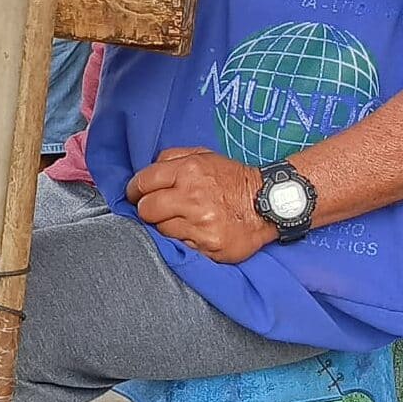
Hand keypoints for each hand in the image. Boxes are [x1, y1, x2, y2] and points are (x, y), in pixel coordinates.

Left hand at [125, 147, 270, 263]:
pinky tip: (193, 232)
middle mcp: (193, 196)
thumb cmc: (232, 179)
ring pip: (161, 230)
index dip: (134, 190)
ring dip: (165, 226)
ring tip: (180, 220)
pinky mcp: (209, 245)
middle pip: (147, 209)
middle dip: (147, 210)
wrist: (268, 203)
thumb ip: (171, 158)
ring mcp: (201, 223)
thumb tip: (145, 171)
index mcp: (189, 170)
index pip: (143, 182)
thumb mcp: (203, 155)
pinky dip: (182, 240)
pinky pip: (180, 245)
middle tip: (155, 210)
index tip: (134, 195)